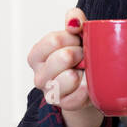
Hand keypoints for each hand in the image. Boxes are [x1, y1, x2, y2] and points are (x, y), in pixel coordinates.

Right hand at [27, 6, 105, 126]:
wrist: (89, 85)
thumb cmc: (80, 58)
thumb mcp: (78, 36)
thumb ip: (75, 21)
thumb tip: (74, 20)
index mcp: (37, 56)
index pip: (53, 40)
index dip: (71, 38)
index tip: (78, 40)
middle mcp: (39, 75)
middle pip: (61, 58)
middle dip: (79, 54)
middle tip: (84, 56)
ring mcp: (50, 92)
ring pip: (67, 78)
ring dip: (82, 73)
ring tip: (85, 71)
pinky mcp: (64, 105)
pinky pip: (75, 97)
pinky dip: (85, 90)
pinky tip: (88, 85)